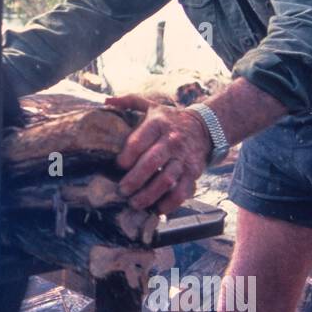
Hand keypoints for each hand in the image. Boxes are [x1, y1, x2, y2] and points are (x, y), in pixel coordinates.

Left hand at [105, 94, 210, 215]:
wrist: (204, 127)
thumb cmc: (169, 119)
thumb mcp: (151, 106)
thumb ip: (129, 102)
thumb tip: (106, 101)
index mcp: (158, 124)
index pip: (139, 141)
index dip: (127, 156)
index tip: (118, 166)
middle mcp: (172, 141)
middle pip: (151, 163)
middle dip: (134, 180)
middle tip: (121, 191)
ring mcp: (184, 158)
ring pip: (166, 180)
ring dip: (149, 195)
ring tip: (134, 203)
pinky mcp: (193, 172)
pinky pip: (182, 191)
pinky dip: (170, 203)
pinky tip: (157, 210)